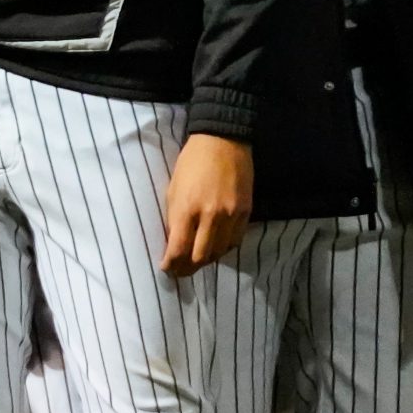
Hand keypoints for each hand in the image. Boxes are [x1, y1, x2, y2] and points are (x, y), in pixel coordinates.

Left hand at [160, 133, 253, 275]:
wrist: (223, 141)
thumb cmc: (191, 162)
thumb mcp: (173, 188)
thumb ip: (175, 218)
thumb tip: (174, 243)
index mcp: (187, 208)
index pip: (179, 249)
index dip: (171, 264)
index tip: (166, 268)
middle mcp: (211, 216)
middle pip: (201, 257)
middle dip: (188, 268)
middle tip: (180, 271)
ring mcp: (231, 215)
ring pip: (219, 252)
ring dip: (206, 260)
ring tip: (196, 261)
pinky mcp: (246, 213)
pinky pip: (234, 241)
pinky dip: (223, 248)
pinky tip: (214, 247)